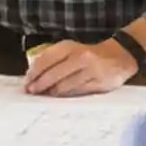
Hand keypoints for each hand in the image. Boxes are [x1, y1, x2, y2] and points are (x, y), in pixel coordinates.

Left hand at [23, 40, 137, 96]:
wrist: (120, 55)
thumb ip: (52, 58)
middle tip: (31, 92)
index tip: (25, 82)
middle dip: (39, 85)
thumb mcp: (71, 49)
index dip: (34, 73)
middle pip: (54, 74)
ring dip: (51, 93)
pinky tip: (58, 98)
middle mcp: (80, 57)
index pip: (46, 60)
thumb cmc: (88, 54)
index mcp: (69, 47)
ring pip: (65, 85)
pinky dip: (66, 96)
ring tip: (43, 96)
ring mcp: (91, 71)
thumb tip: (32, 74)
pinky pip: (78, 92)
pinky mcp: (99, 83)